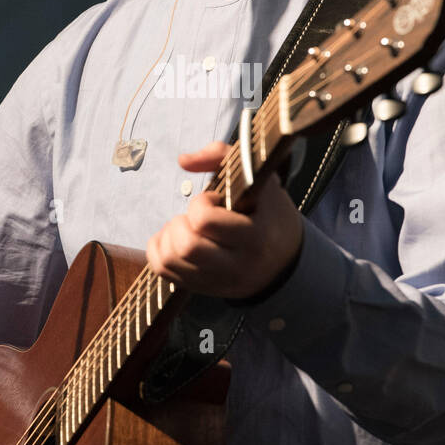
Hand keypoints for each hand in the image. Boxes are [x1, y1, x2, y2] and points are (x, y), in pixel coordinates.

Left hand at [146, 140, 302, 299]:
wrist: (285, 260)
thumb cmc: (268, 212)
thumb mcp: (259, 178)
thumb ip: (222, 155)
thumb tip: (183, 160)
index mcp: (255, 236)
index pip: (205, 222)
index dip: (200, 204)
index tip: (213, 200)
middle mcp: (238, 265)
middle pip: (186, 247)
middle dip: (180, 223)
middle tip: (194, 217)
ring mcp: (219, 282)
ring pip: (170, 261)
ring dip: (168, 237)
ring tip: (185, 227)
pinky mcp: (204, 289)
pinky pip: (164, 273)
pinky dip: (159, 251)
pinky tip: (174, 239)